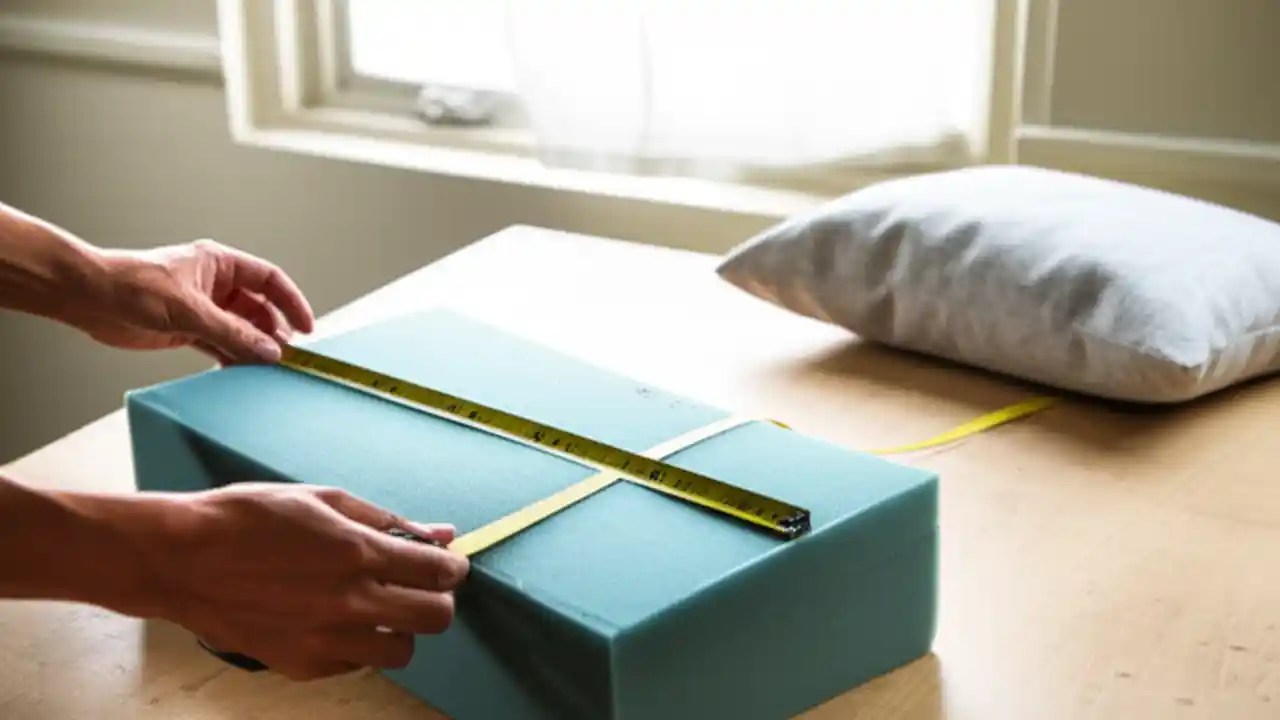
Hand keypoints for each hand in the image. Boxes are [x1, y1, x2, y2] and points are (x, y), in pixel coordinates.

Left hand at [83, 239, 313, 363]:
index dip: (291, 302)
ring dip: (253, 348)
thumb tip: (269, 351)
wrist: (89, 297)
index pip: (269, 280)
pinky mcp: (188, 329)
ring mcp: (203, 308)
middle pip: (258, 309)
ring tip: (265, 370)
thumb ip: (232, 332)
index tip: (307, 327)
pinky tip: (240, 372)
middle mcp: (215, 284)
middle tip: (285, 358)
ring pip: (241, 329)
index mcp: (219, 263)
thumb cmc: (132, 285)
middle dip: (273, 332)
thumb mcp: (189, 310)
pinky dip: (232, 357)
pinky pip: (221, 344)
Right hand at [135, 483, 468, 680]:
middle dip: (438, 600)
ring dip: (400, 628)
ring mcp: (326, 638)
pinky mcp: (303, 664)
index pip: (439, 572)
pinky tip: (338, 619)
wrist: (181, 559)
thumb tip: (440, 533)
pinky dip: (359, 645)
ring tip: (379, 607)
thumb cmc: (247, 518)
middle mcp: (349, 601)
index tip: (449, 565)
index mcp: (358, 552)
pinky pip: (356, 665)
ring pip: (400, 651)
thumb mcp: (322, 500)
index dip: (453, 568)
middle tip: (422, 587)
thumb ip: (387, 520)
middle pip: (435, 618)